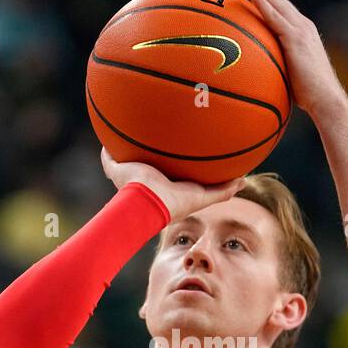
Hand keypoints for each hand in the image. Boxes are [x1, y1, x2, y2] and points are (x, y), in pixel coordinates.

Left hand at [100, 147, 244, 222]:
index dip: (184, 168)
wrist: (144, 202)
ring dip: (226, 182)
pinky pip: (221, 193)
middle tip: (218, 163)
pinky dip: (233, 186)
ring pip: (214, 189)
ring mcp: (193, 197)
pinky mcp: (201, 200)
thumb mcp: (118, 168)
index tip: (190, 159)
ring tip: (238, 171)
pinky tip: (244, 179)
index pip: (176, 175)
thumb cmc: (131, 187)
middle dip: (208, 175)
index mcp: (165, 185)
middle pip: (198, 182)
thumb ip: (110, 158)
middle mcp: (181, 191)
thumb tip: (104, 145)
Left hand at [236, 0, 347, 119]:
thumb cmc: (309, 97)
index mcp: (302, 33)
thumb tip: (259, 78)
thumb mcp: (291, 78)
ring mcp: (300, 30)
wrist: (326, 99)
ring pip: (274, 1)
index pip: (281, 11)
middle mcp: (303, 26)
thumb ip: (277, 69)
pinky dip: (261, 1)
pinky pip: (274, 15)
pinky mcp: (295, 38)